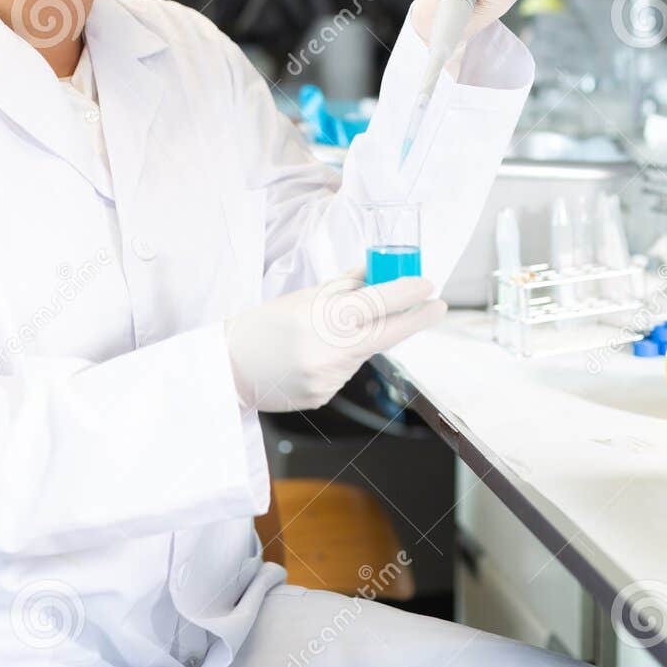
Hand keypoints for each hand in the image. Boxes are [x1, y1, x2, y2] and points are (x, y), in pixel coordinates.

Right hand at [224, 269, 446, 412]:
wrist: (229, 366)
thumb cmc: (265, 325)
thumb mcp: (304, 297)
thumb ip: (346, 286)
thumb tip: (379, 271)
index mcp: (322, 317)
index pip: (378, 302)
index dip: (408, 294)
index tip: (428, 285)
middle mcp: (329, 350)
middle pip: (388, 333)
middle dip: (417, 318)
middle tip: (438, 306)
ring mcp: (329, 377)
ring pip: (364, 354)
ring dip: (362, 340)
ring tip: (326, 335)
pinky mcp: (324, 396)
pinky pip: (346, 373)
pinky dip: (340, 361)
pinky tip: (314, 358)